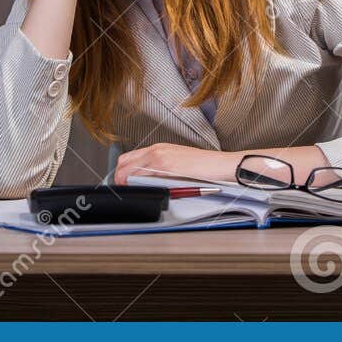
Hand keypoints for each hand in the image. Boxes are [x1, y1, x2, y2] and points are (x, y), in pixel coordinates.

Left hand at [114, 143, 238, 185]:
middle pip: (124, 162)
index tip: (123, 184)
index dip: (122, 172)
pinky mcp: (166, 165)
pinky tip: (140, 190)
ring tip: (130, 192)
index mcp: (160, 149)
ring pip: (128, 167)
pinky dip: (135, 183)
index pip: (129, 158)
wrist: (223, 165)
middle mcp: (157, 150)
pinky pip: (141, 174)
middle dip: (119, 177)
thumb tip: (146, 183)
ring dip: (125, 181)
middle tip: (124, 190)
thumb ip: (162, 171)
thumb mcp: (179, 166)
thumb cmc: (206, 169)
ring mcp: (160, 156)